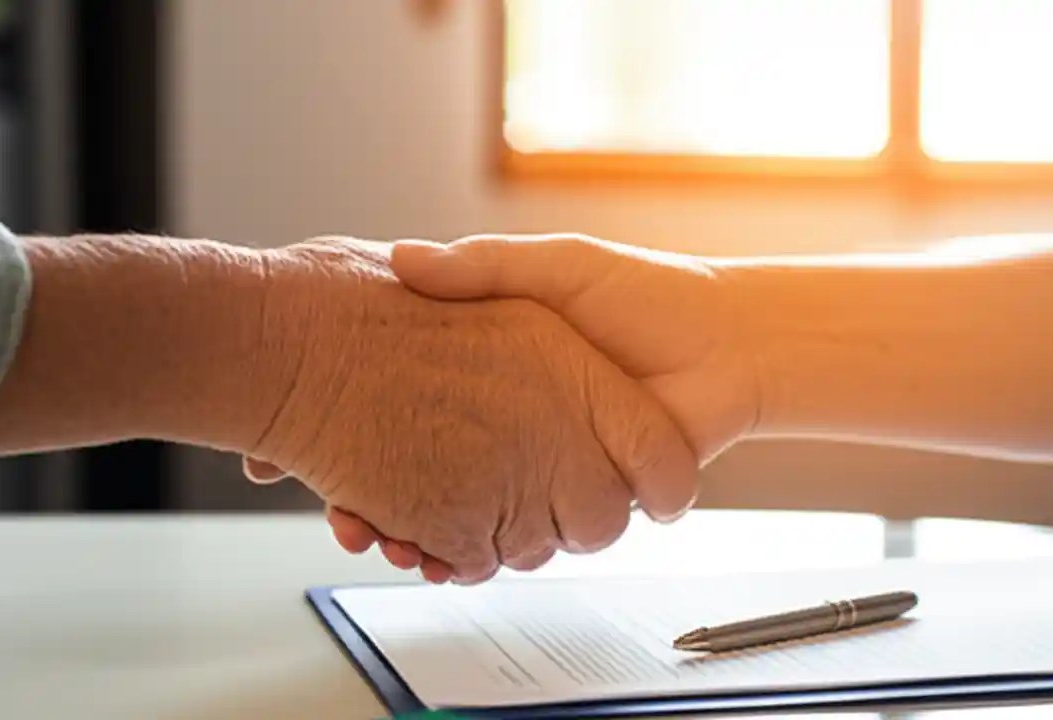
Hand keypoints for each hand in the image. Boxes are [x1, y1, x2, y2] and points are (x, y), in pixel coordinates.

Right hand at [242, 237, 697, 583]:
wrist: (734, 345)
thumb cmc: (650, 295)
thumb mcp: (556, 268)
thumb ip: (484, 268)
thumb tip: (400, 261)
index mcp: (504, 365)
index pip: (415, 395)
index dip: (364, 416)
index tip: (318, 433)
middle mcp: (518, 419)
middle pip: (430, 464)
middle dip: (380, 492)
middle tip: (343, 511)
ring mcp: (547, 459)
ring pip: (469, 506)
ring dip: (422, 528)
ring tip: (377, 535)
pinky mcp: (584, 493)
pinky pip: (526, 530)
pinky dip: (481, 547)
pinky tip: (438, 553)